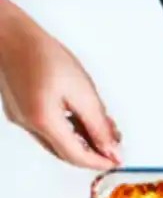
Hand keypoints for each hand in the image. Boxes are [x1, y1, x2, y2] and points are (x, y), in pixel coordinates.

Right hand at [0, 0, 119, 169]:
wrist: (11, 35)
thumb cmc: (41, 54)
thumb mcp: (82, 92)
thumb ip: (99, 125)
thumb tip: (112, 150)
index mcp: (44, 121)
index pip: (77, 156)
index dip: (99, 162)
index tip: (116, 161)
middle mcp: (28, 124)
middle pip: (66, 152)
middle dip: (92, 152)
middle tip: (113, 145)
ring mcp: (22, 118)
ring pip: (57, 142)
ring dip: (81, 141)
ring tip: (103, 129)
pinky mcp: (20, 110)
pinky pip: (48, 130)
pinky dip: (67, 130)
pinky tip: (82, 120)